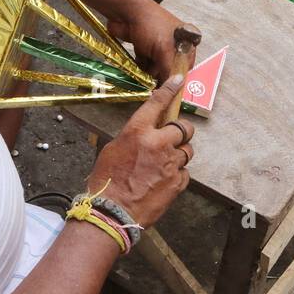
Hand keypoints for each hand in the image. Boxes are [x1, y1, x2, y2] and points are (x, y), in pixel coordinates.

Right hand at [87, 76, 192, 227]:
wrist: (111, 212)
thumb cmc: (106, 181)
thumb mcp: (113, 149)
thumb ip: (133, 137)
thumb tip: (144, 134)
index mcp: (138, 132)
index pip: (157, 103)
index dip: (170, 90)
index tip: (179, 81)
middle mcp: (158, 143)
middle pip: (184, 128)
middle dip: (181, 132)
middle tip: (173, 138)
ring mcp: (170, 164)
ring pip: (187, 151)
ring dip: (179, 154)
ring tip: (165, 164)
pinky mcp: (177, 183)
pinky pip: (185, 172)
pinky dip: (178, 174)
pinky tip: (164, 180)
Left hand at [108, 0, 188, 79]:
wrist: (126, 12)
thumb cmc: (150, 25)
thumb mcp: (163, 50)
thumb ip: (168, 70)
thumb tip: (169, 87)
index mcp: (186, 43)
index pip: (185, 66)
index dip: (178, 78)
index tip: (170, 90)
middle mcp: (174, 46)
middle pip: (171, 69)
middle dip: (162, 76)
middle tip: (155, 84)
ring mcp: (159, 48)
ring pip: (157, 68)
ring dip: (151, 74)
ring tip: (145, 79)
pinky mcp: (145, 50)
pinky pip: (145, 65)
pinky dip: (142, 70)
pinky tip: (139, 73)